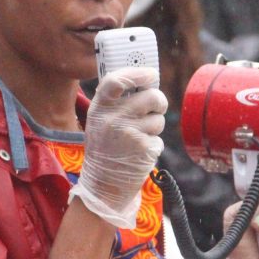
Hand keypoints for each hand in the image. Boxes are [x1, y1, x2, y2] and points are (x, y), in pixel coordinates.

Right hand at [69, 67, 166, 227]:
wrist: (103, 185)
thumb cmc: (105, 148)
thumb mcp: (100, 121)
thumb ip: (117, 101)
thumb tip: (147, 80)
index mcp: (100, 107)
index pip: (117, 80)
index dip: (138, 73)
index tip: (151, 74)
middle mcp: (112, 118)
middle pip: (151, 96)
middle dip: (159, 102)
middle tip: (155, 108)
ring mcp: (129, 134)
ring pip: (159, 119)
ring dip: (155, 127)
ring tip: (139, 137)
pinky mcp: (143, 149)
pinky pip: (159, 138)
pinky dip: (153, 144)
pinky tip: (139, 152)